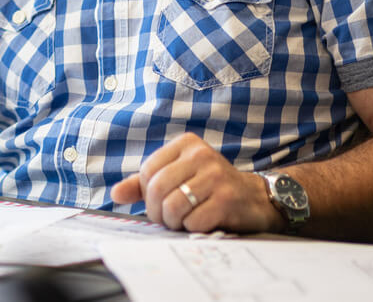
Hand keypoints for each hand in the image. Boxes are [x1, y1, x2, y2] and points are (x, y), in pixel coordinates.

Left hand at [108, 133, 281, 233]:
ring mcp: (216, 175)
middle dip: (157, 212)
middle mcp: (201, 155)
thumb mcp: (178, 177)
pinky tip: (204, 222)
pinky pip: (193, 220)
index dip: (147, 195)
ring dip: (173, 222)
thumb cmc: (210, 188)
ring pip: (172, 206)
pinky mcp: (227, 199)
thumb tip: (115, 194)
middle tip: (168, 219)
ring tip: (184, 221)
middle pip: (157, 189)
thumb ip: (145, 184)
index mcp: (186, 144)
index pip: (148, 171)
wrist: (256, 199)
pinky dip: (193, 228)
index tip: (159, 203)